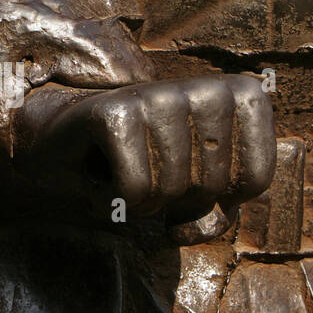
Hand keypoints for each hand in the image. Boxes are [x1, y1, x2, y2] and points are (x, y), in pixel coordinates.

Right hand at [13, 75, 275, 235]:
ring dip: (144, 203)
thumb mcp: (191, 198)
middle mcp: (202, 86)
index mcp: (237, 95)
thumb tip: (196, 226)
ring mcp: (158, 94)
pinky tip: (101, 177)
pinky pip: (137, 189)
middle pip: (211, 187)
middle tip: (148, 177)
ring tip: (125, 173)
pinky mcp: (114, 110)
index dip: (219, 204)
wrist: (59, 151)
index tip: (189, 181)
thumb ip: (215, 214)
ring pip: (174, 188)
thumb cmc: (135, 168)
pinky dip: (116, 202)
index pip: (254, 181)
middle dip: (177, 203)